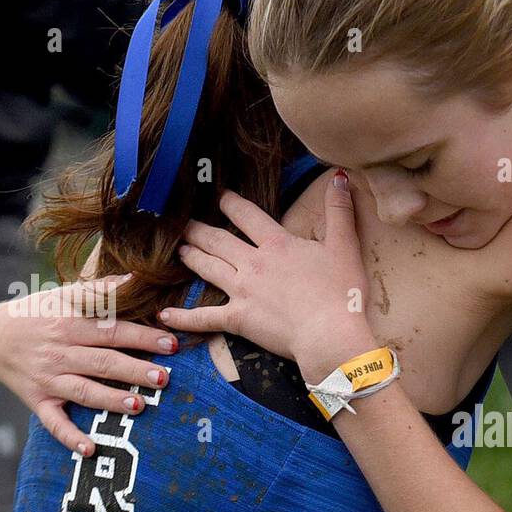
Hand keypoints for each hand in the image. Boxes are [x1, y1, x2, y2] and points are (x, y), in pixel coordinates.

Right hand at [0, 275, 177, 454]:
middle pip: (102, 362)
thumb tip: (136, 277)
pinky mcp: (38, 400)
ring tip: (138, 406)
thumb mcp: (64, 295)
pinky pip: (54, 422)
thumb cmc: (40, 313)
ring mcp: (48, 378)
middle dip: (134, 370)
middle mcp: (60, 352)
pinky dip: (70, 437)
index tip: (170, 342)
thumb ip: (99, 290)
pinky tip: (90, 449)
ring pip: (83, 391)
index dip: (141, 337)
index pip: (111, 330)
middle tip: (163, 377)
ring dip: (111, 400)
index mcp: (69, 323)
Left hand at [164, 174, 376, 380]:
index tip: (219, 197)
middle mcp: (253, 263)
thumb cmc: (341, 294)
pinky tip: (165, 314)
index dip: (231, 204)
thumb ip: (339, 211)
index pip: (247, 216)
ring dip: (192, 257)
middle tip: (185, 223)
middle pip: (218, 240)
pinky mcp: (238, 320)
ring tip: (180, 250)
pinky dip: (184, 317)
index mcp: (277, 244)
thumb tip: (339, 176)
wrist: (329, 335)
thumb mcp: (345, 247)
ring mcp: (242, 291)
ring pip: (208, 268)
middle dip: (200, 229)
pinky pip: (204, 317)